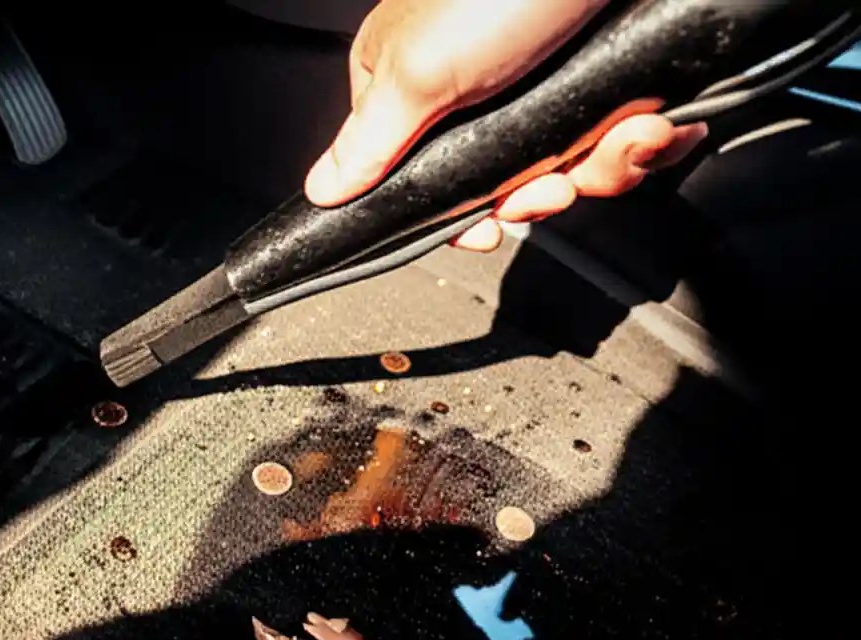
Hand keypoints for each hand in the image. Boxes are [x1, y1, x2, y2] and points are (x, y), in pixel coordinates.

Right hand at [306, 0, 708, 250]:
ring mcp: (546, 86)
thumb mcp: (421, 72)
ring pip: (572, 169)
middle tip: (558, 179)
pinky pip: (627, 141)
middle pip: (505, 184)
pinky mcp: (607, 81)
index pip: (421, 180)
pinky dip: (651, 141)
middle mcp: (477, 89)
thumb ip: (369, 143)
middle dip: (546, 190)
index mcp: (413, 86)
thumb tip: (321, 191)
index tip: (491, 226)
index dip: (462, 212)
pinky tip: (658, 121)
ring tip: (629, 133)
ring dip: (610, 165)